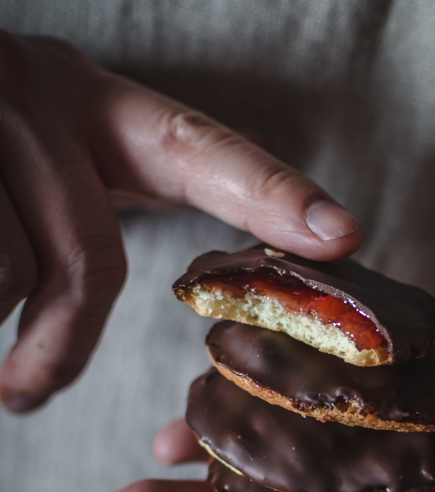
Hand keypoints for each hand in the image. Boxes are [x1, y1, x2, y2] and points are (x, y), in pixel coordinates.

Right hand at [0, 31, 361, 411]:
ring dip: (2, 333)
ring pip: (10, 272)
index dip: (272, 193)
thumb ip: (120, 188)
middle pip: (90, 260)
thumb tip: (204, 259)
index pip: (200, 150)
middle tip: (29, 396)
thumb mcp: (59, 149)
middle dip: (62, 350)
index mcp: (100, 105)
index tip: (343, 235)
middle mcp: (45, 95)